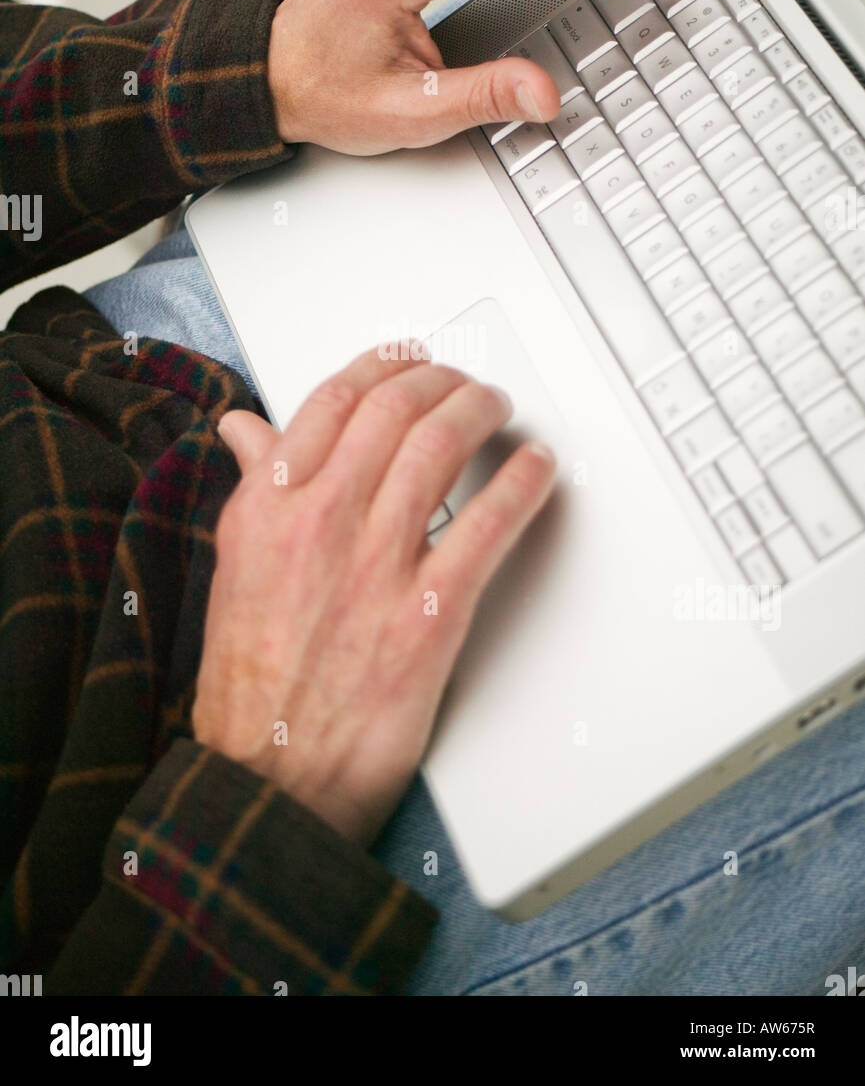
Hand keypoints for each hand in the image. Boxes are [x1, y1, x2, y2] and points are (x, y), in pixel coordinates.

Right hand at [193, 345, 555, 844]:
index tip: (409, 359)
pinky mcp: (429, 618)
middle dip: (441, 380)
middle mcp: (319, 522)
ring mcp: (376, 567)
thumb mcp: (233, 567)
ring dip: (482, 413)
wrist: (269, 778)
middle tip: (464, 383)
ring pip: (441, 449)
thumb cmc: (250, 682)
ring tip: (498, 409)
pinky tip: (536, 469)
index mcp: (268, 507)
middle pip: (395, 410)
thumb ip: (253, 486)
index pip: (333, 399)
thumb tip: (247, 428)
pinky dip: (521, 484)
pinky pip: (488, 527)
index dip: (383, 364)